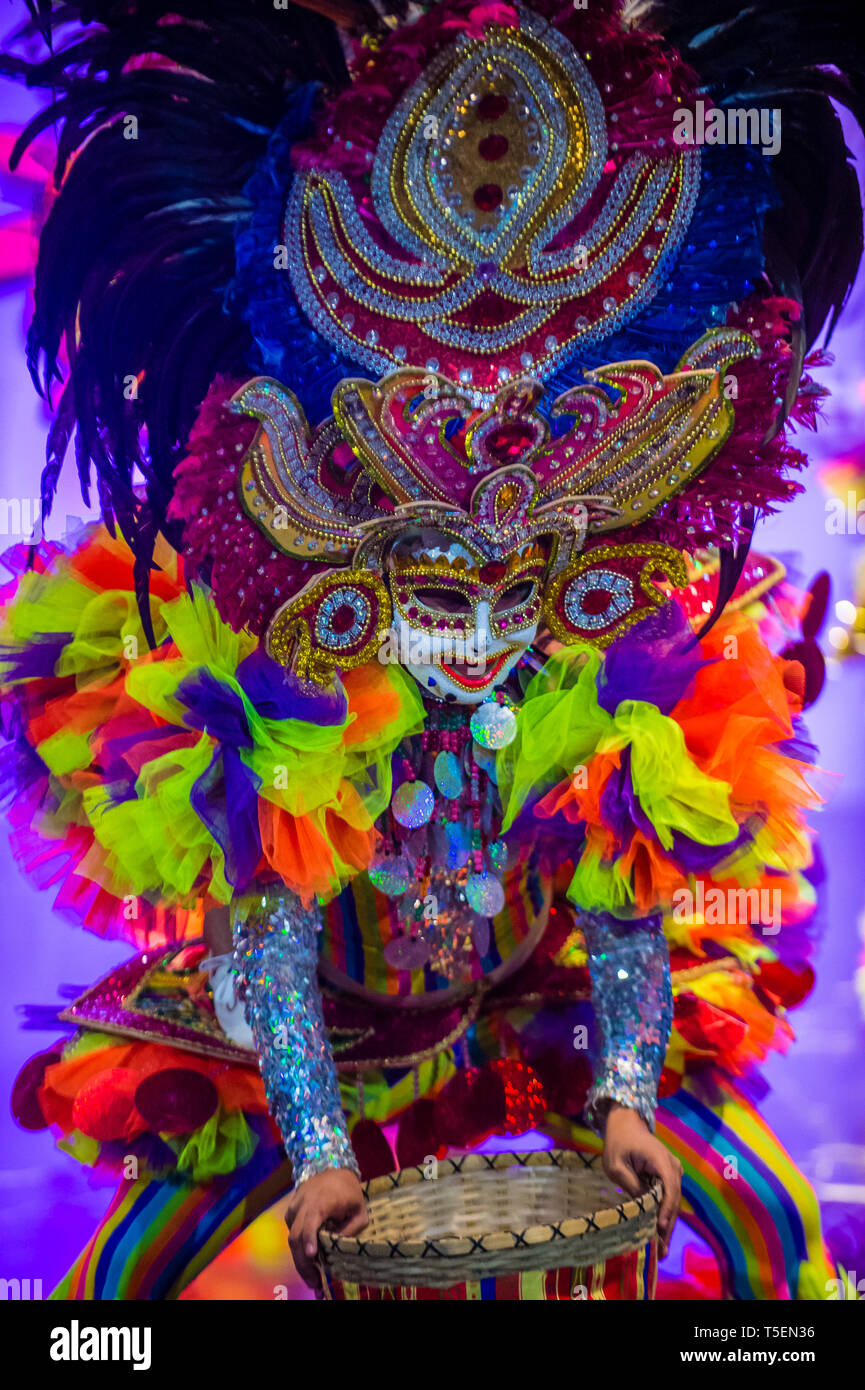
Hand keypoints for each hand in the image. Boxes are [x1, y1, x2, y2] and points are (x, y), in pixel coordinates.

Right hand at [285, 1167, 368, 1289]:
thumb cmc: (349, 1191)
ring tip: (313, 1278)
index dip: (310, 1238)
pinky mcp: (291, 1212)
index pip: (311, 1220)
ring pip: (292, 1238)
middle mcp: (304, 1203)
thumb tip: (337, 1248)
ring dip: (300, 1260)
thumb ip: (352, 1229)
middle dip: (304, 1263)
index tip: (313, 1256)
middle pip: (297, 1236)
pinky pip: (293, 1233)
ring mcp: (294, 1207)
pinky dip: (300, 1249)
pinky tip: (311, 1261)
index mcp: (322, 1200)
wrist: (332, 1168)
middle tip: (315, 1283)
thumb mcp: (360, 1210)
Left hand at [600, 1103, 681, 1256]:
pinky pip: (667, 1199)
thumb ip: (631, 1185)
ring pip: (672, 1203)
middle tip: (660, 1252)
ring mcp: (673, 1173)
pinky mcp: (668, 1178)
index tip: (659, 1229)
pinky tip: (658, 1234)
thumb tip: (643, 1209)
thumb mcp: (616, 1165)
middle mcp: (673, 1168)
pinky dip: (663, 1215)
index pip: (669, 1190)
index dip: (665, 1211)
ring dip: (666, 1225)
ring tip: (660, 1250)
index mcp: (662, 1161)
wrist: (626, 1124)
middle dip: (667, 1227)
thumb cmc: (618, 1142)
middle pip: (673, 1201)